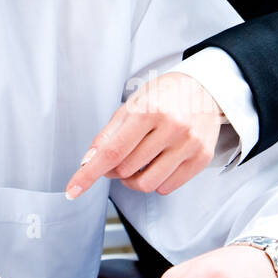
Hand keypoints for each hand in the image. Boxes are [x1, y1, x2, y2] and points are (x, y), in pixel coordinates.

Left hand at [65, 72, 224, 199]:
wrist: (203, 88)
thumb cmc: (163, 95)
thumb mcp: (132, 104)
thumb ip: (109, 133)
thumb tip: (89, 162)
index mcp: (149, 111)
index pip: (112, 152)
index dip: (89, 174)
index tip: (73, 190)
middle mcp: (172, 128)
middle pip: (126, 169)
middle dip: (113, 169)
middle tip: (117, 157)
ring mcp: (189, 144)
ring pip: (147, 184)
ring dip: (132, 180)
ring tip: (135, 165)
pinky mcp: (202, 158)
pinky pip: (168, 187)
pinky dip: (155, 182)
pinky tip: (156, 164)